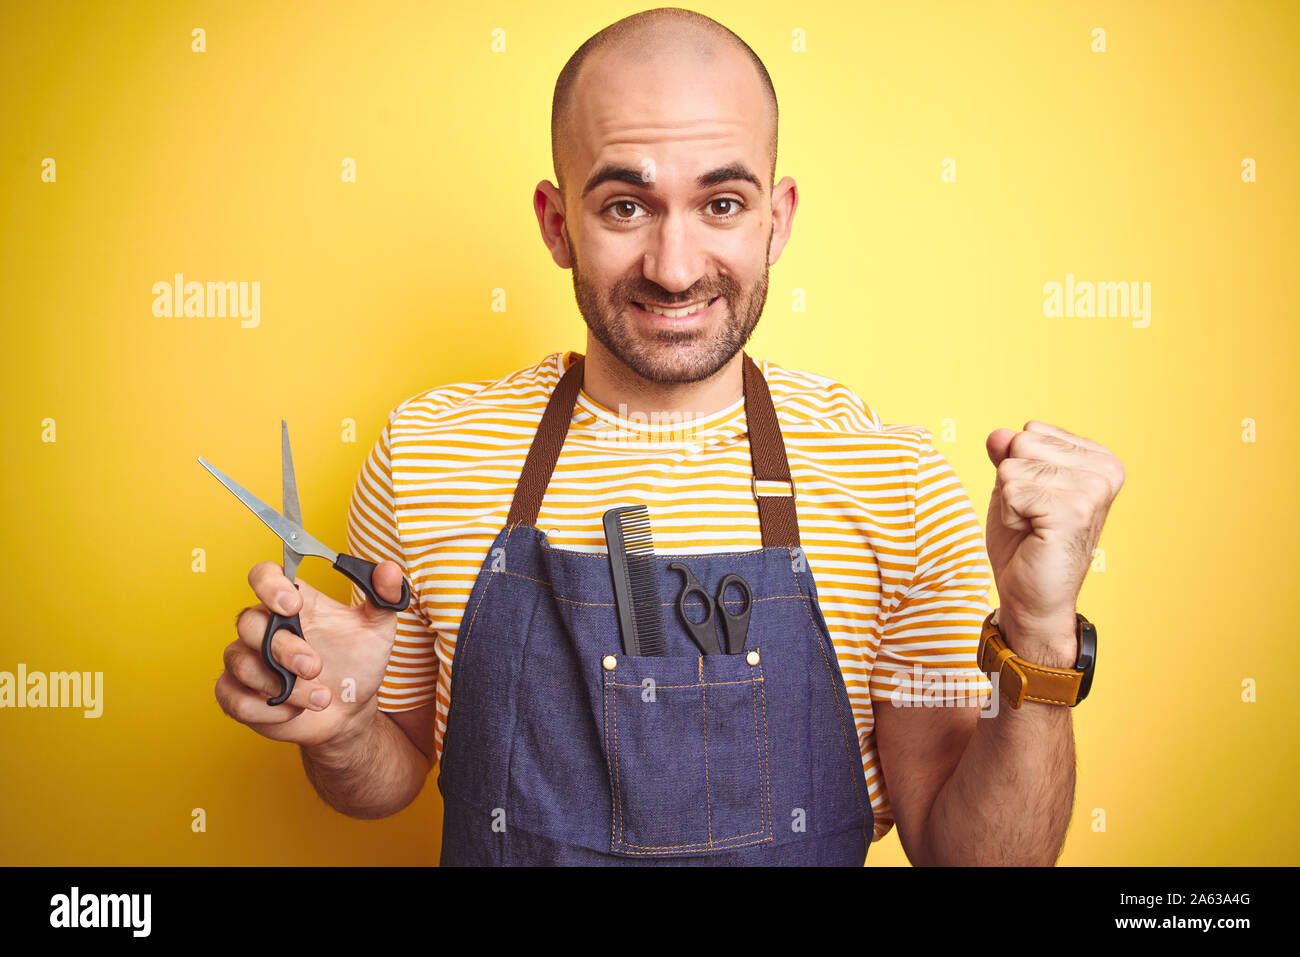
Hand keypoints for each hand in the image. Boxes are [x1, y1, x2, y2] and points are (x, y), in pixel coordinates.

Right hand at [215, 559, 405, 747]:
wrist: (350, 711)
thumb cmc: (357, 663)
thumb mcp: (378, 629)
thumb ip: (384, 597)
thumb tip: (389, 570)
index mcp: (293, 603)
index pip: (263, 575)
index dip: (268, 584)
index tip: (292, 604)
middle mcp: (264, 628)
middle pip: (249, 623)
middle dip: (283, 649)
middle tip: (314, 667)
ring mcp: (247, 661)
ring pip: (242, 664)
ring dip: (282, 686)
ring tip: (320, 696)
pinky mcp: (239, 695)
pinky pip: (234, 700)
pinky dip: (267, 710)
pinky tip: (295, 710)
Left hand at [984, 421, 1124, 649]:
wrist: (1031, 596)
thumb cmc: (1024, 543)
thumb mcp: (1013, 487)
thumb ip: (1008, 455)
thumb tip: (999, 433)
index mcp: (1098, 458)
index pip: (1031, 431)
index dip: (1018, 468)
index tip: (1036, 502)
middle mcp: (1104, 470)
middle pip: (1021, 442)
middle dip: (1013, 482)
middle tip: (1032, 517)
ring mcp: (1093, 490)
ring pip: (1013, 466)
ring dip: (1011, 502)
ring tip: (1033, 527)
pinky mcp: (1074, 511)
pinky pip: (1012, 491)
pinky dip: (1010, 516)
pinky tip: (1032, 535)